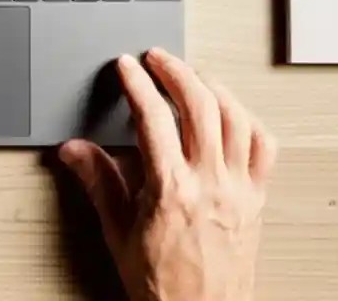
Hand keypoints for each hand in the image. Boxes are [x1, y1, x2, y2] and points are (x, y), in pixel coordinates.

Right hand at [60, 48, 276, 300]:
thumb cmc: (163, 286)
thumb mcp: (118, 233)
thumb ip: (98, 184)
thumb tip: (74, 151)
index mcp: (171, 190)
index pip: (152, 118)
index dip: (137, 84)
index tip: (126, 67)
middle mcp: (210, 184)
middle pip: (199, 105)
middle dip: (175, 71)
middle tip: (157, 58)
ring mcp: (239, 189)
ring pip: (235, 117)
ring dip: (213, 87)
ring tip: (192, 75)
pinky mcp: (257, 198)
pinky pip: (263, 146)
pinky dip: (247, 120)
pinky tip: (232, 111)